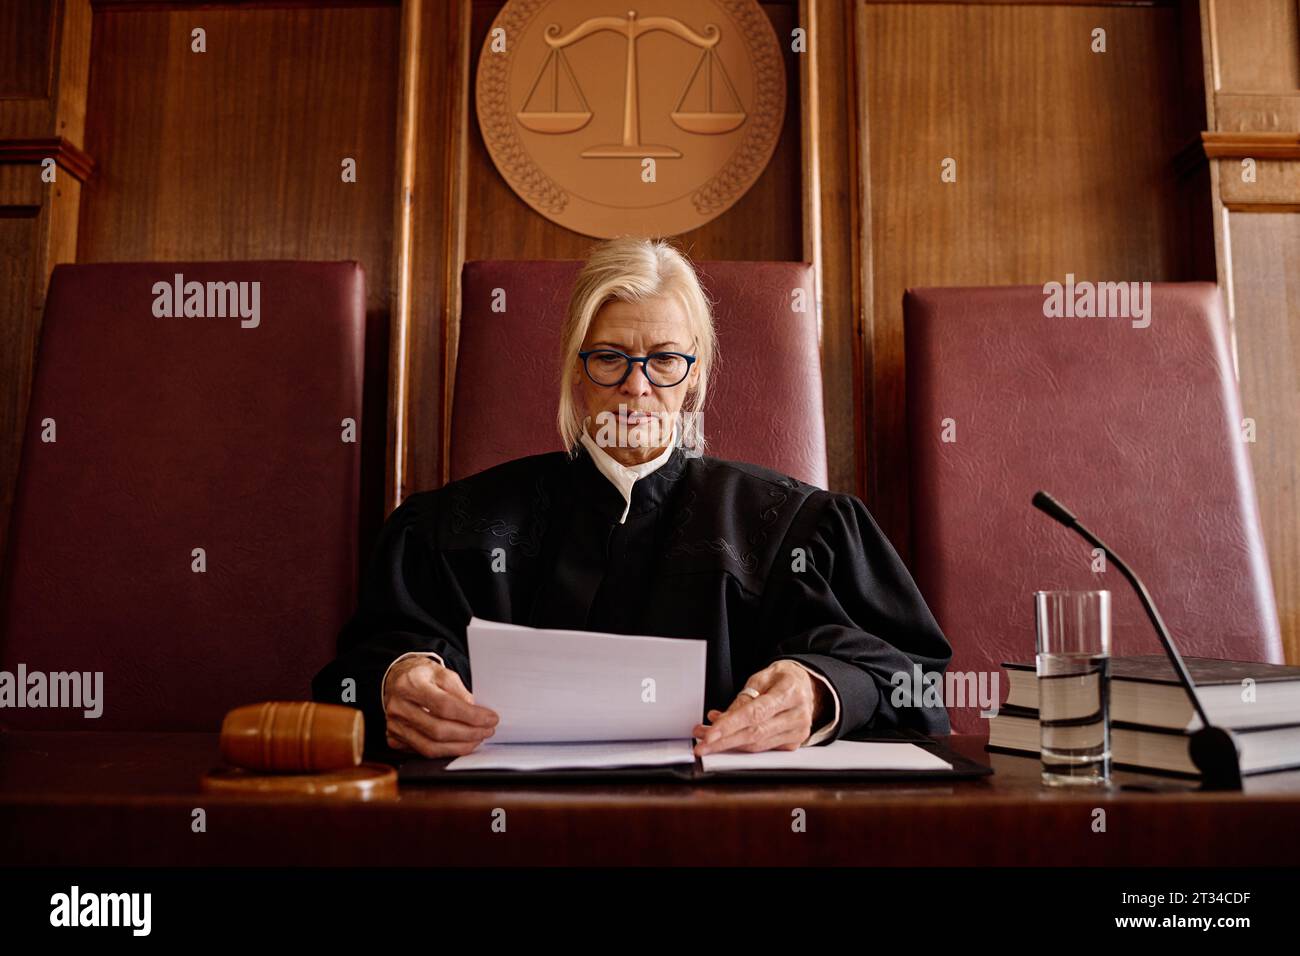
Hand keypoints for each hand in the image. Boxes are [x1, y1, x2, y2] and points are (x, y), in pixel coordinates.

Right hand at [382, 656, 498, 757]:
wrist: (397, 679)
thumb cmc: (422, 675)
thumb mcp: (442, 672)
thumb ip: (458, 690)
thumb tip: (473, 711)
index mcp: (410, 684)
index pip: (444, 706)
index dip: (471, 716)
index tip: (490, 718)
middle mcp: (398, 707)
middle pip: (438, 730)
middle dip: (469, 734)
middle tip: (487, 730)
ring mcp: (393, 725)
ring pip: (430, 747)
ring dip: (459, 747)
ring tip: (477, 739)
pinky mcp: (394, 738)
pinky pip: (422, 752)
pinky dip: (445, 751)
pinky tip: (459, 744)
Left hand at [692, 660, 828, 755]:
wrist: (808, 686)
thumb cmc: (784, 678)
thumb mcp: (762, 676)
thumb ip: (744, 697)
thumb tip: (722, 719)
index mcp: (789, 692)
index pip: (755, 713)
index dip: (730, 726)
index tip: (709, 735)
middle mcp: (797, 715)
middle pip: (754, 734)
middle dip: (724, 741)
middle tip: (701, 743)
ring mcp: (798, 732)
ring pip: (757, 745)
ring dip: (729, 744)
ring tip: (707, 737)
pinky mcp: (793, 743)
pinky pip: (762, 748)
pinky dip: (742, 744)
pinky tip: (728, 738)